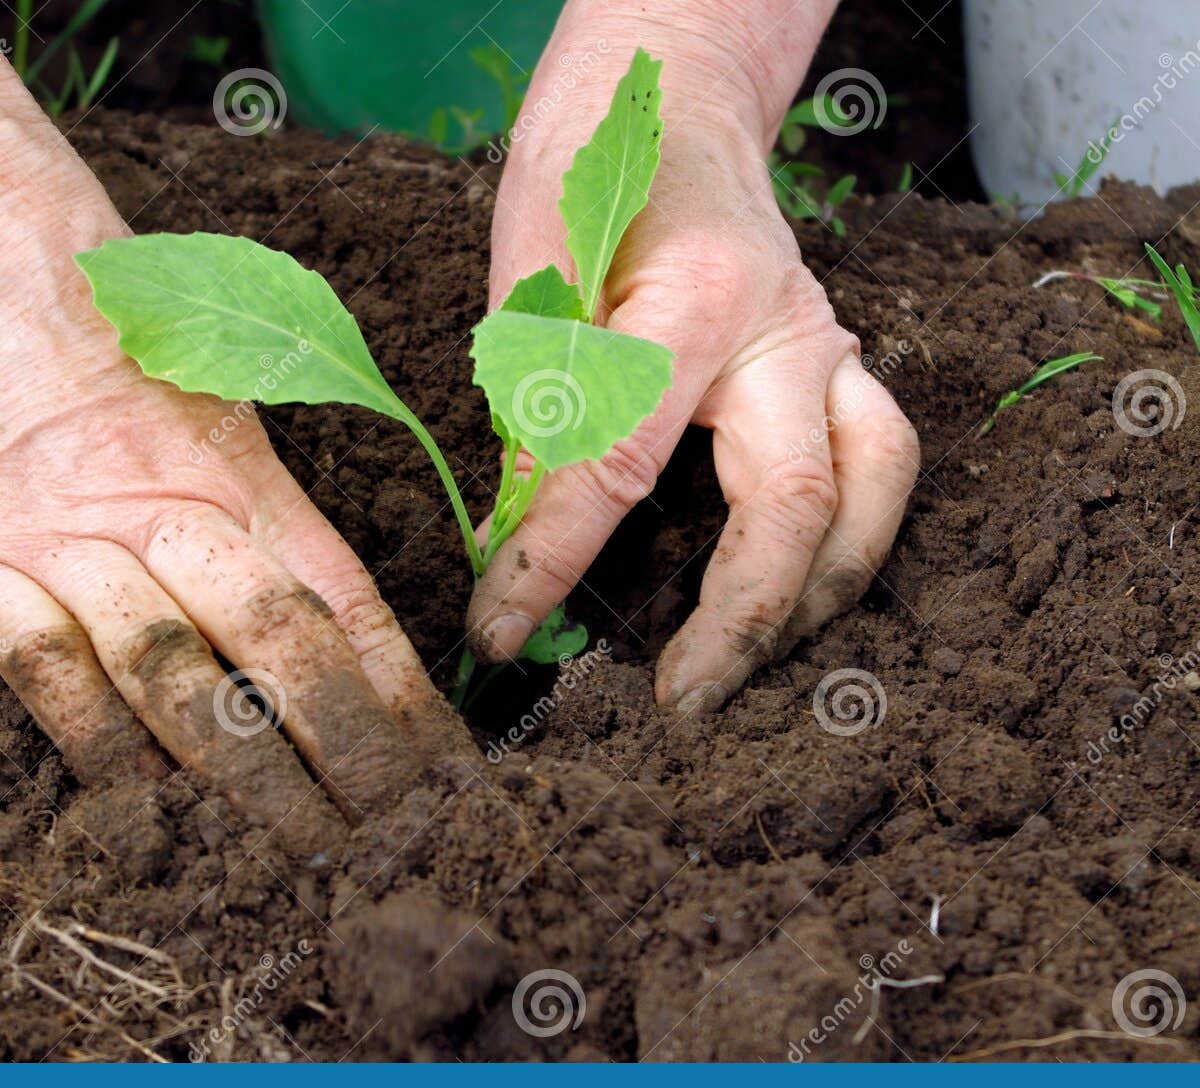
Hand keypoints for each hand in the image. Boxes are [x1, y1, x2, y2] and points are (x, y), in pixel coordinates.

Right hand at [0, 1, 467, 861]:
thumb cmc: (81, 311)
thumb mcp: (196, 392)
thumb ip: (245, 496)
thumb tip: (313, 606)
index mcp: (238, 471)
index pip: (345, 600)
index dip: (401, 691)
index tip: (443, 767)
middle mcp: (167, 509)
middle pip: (279, 648)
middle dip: (345, 750)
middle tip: (394, 836)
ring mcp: (66, 537)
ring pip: (176, 675)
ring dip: (243, 773)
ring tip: (299, 850)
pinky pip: (47, 671)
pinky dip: (96, 746)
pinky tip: (142, 810)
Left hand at [467, 2, 918, 711]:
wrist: (674, 96)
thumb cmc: (591, 165)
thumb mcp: (531, 268)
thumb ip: (536, 397)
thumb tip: (516, 538)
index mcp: (695, 298)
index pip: (618, 464)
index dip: (552, 563)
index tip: (498, 635)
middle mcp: (787, 328)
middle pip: (795, 506)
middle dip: (739, 623)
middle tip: (678, 704)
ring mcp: (828, 344)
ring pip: (873, 493)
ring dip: (822, 595)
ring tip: (751, 670)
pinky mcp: (836, 364)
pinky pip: (875, 466)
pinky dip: (846, 543)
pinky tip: (794, 596)